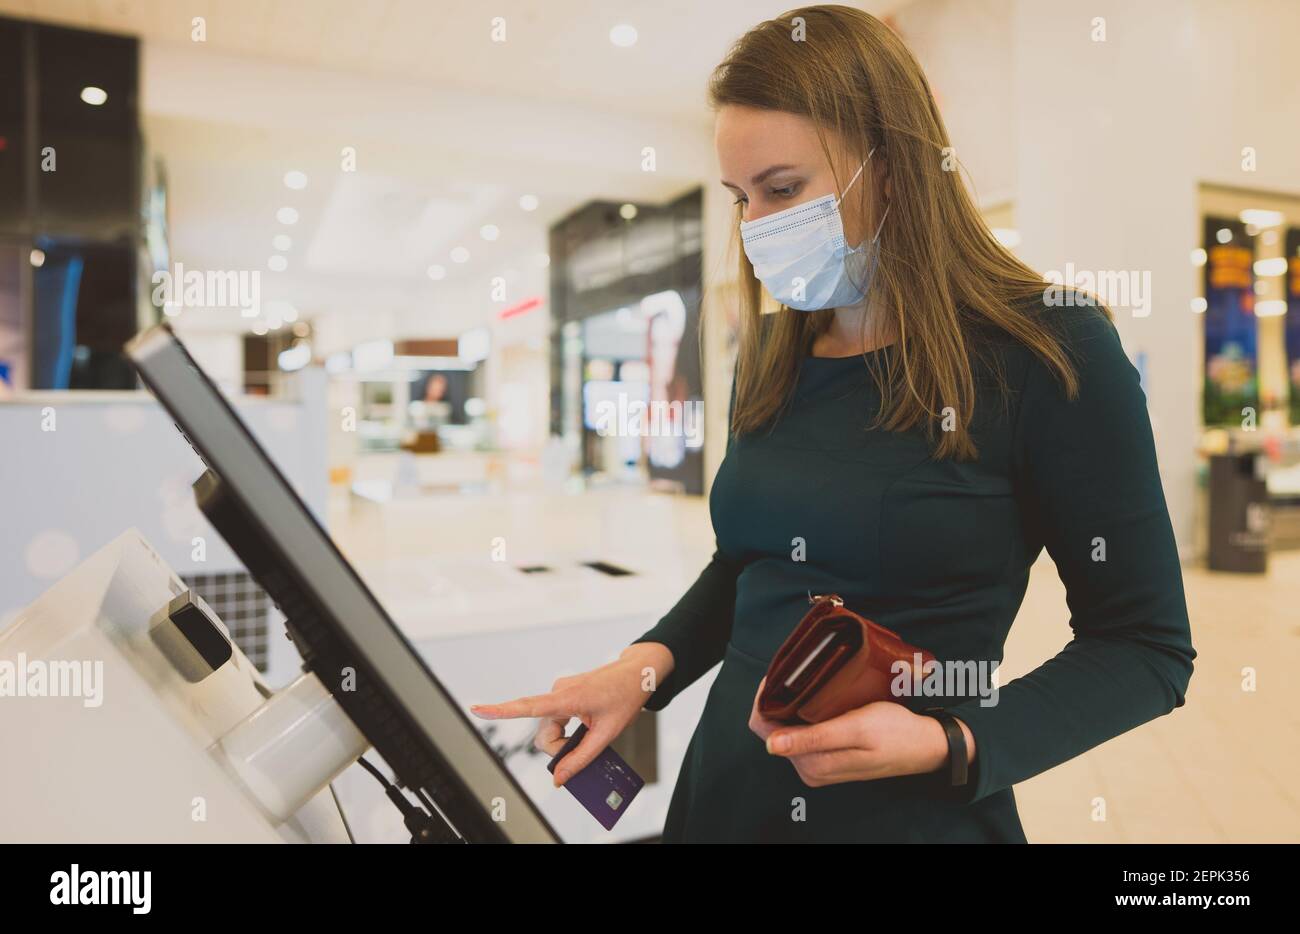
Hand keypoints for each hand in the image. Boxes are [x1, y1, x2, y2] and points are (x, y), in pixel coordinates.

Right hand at [470, 642, 673, 786]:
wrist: (636, 674)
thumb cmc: (625, 697)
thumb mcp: (607, 734)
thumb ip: (581, 758)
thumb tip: (559, 777)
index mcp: (568, 698)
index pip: (527, 707)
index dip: (500, 711)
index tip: (476, 709)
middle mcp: (558, 691)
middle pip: (543, 733)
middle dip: (559, 747)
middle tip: (587, 742)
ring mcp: (559, 691)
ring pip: (548, 728)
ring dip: (564, 737)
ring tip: (591, 728)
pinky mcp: (562, 693)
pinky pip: (554, 718)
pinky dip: (566, 727)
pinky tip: (585, 722)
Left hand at [748, 678, 975, 786]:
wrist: (925, 746)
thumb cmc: (896, 733)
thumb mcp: (856, 729)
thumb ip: (814, 738)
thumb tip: (771, 745)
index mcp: (812, 763)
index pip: (765, 728)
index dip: (765, 698)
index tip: (780, 673)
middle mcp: (809, 769)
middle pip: (772, 728)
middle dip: (778, 699)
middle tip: (796, 672)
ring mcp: (817, 765)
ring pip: (786, 728)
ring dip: (791, 705)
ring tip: (807, 681)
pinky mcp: (827, 758)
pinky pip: (802, 732)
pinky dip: (803, 713)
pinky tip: (815, 698)